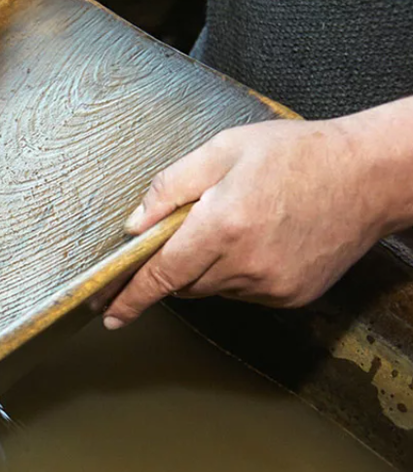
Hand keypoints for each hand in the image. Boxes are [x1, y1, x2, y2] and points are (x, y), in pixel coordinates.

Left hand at [103, 116, 408, 329]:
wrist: (370, 176)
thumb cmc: (296, 155)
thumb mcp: (224, 150)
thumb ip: (171, 188)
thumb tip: (134, 225)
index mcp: (223, 226)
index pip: (160, 275)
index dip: (130, 297)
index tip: (107, 315)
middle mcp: (245, 263)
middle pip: (183, 283)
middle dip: (176, 263)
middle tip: (197, 228)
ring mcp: (270, 285)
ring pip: (213, 289)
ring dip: (209, 267)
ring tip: (241, 226)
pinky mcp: (290, 296)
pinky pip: (244, 292)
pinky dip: (240, 273)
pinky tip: (264, 241)